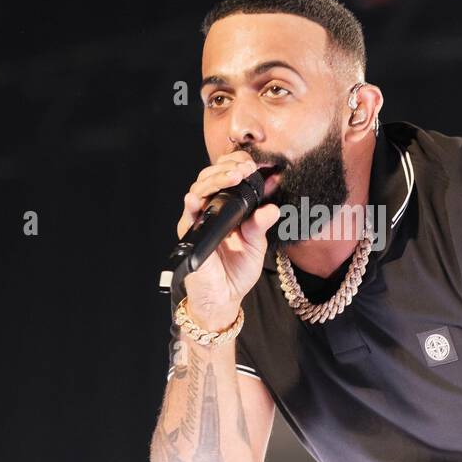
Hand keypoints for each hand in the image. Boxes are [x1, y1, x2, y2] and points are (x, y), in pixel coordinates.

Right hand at [176, 151, 281, 328]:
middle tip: (245, 168)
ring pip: (199, 190)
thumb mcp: (256, 245)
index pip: (228, 176)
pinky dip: (191, 205)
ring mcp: (199, 220)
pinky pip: (188, 216)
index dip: (238, 165)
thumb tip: (272, 204)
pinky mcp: (189, 234)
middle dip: (228, 167)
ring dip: (215, 180)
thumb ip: (261, 223)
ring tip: (233, 176)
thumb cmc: (238, 270)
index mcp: (229, 208)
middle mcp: (211, 209)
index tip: (255, 164)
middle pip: (211, 177)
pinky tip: (196, 199)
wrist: (224, 297)